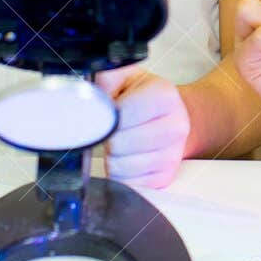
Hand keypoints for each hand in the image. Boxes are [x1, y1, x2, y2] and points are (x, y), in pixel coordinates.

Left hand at [93, 64, 191, 188]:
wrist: (173, 118)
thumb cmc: (144, 98)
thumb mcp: (128, 78)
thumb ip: (107, 77)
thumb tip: (84, 90)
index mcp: (165, 95)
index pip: (121, 114)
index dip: (106, 116)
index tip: (108, 113)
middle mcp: (175, 126)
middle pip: (118, 143)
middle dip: (108, 138)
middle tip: (113, 130)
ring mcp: (172, 155)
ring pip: (120, 167)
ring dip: (112, 157)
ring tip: (120, 144)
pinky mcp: (165, 177)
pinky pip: (127, 183)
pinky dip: (120, 174)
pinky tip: (127, 158)